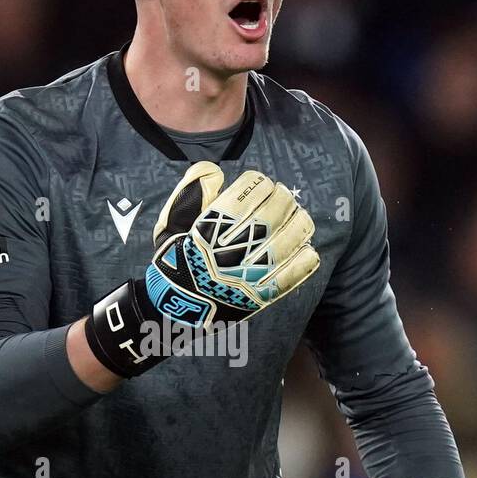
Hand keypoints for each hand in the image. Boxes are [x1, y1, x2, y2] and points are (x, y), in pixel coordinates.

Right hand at [144, 160, 318, 326]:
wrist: (178, 307)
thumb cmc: (175, 261)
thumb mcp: (171, 223)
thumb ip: (190, 193)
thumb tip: (213, 169)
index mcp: (210, 230)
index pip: (246, 194)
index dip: (258, 183)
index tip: (260, 183)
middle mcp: (233, 250)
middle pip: (272, 212)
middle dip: (281, 197)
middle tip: (282, 195)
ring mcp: (251, 274)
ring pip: (288, 239)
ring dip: (298, 221)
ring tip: (298, 215)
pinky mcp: (262, 295)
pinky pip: (294, 273)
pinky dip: (305, 258)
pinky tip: (305, 247)